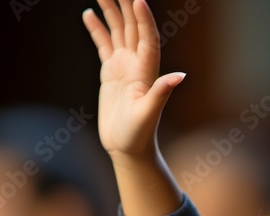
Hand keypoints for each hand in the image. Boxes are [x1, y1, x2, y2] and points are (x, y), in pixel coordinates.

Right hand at [83, 0, 184, 161]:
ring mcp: (124, 66)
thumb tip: (180, 76)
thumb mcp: (148, 114)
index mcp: (147, 70)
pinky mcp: (111, 72)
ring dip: (111, 10)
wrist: (128, 148)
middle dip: (125, 4)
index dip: (144, 18)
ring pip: (118, 30)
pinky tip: (89, 14)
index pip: (147, 37)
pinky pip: (104, 44)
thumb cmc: (139, 135)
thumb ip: (161, 93)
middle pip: (132, 26)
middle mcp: (137, 63)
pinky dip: (97, 29)